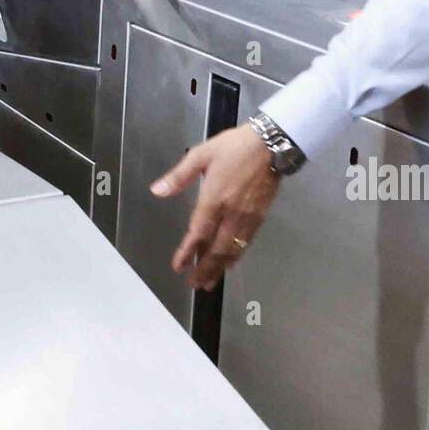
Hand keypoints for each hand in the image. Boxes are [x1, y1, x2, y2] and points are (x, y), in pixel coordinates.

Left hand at [152, 123, 281, 290]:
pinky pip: (246, 242)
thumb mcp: (202, 154)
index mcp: (214, 199)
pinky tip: (231, 263)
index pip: (198, 233)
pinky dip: (236, 256)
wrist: (272, 144)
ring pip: (232, 249)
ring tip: (209, 282)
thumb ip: (179, 175)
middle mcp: (231, 213)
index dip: (187, 252)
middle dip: (204, 269)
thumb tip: (156, 191)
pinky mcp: (260, 216)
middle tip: (194, 285)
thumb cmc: (234, 147)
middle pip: (216, 249)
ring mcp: (247, 217)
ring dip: (220, 268)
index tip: (178, 267)